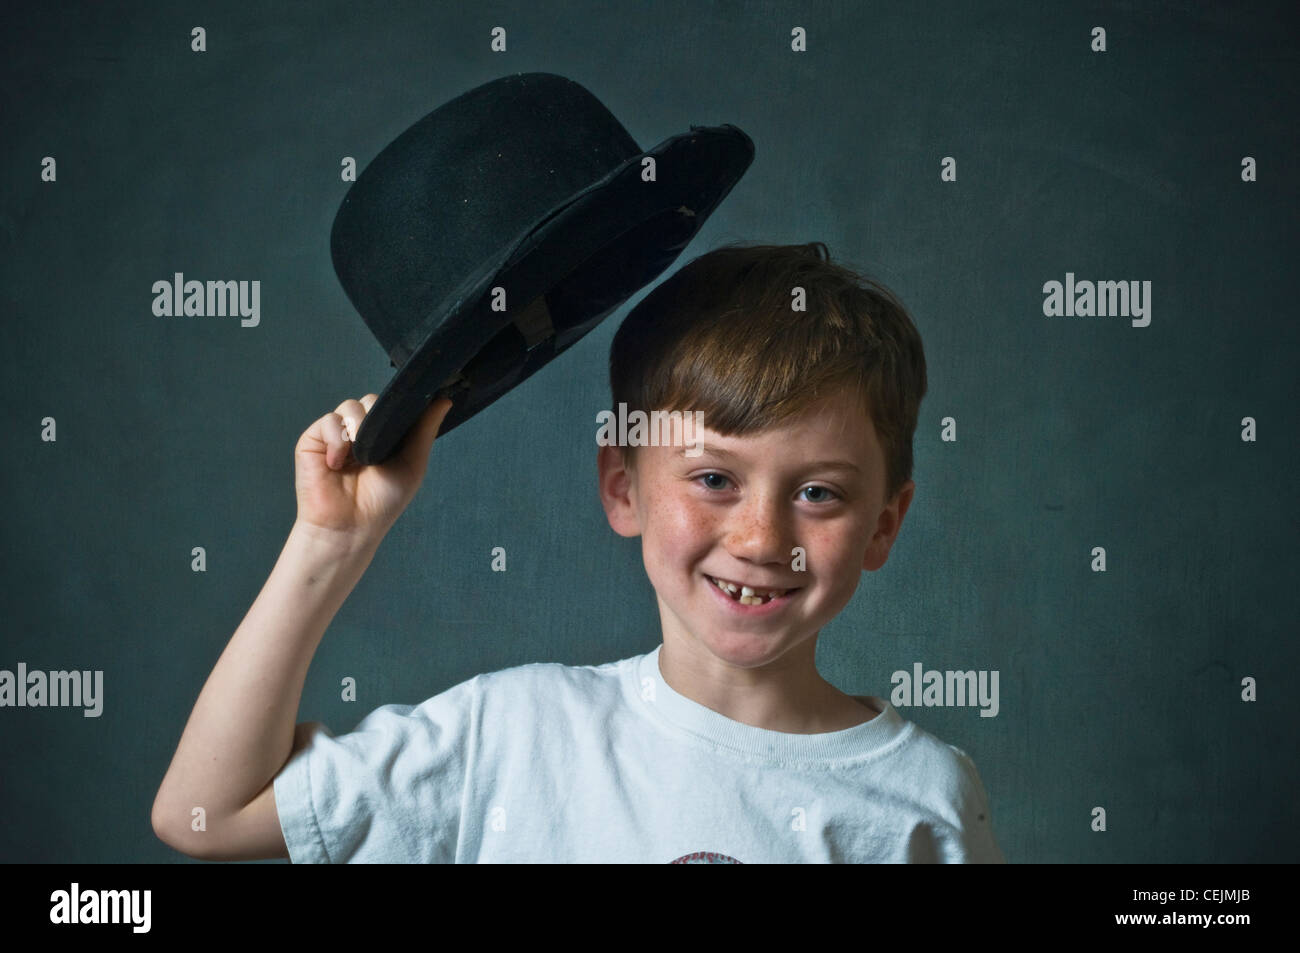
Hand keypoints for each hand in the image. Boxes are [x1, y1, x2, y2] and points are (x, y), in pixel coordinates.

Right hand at [293, 394, 453, 543]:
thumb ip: (425, 431)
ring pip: (350, 406)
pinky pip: (328, 421)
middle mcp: (360, 432)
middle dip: (379, 418)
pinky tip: (337, 463)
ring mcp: (336, 435)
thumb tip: (446, 400)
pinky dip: (336, 440)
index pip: (390, 406)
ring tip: (360, 457)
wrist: (350, 526)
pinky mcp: (313, 440)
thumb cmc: (383, 501)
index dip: (398, 406)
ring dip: (359, 427)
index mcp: (383, 436)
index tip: (407, 410)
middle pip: (371, 400)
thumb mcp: (413, 464)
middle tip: (380, 446)